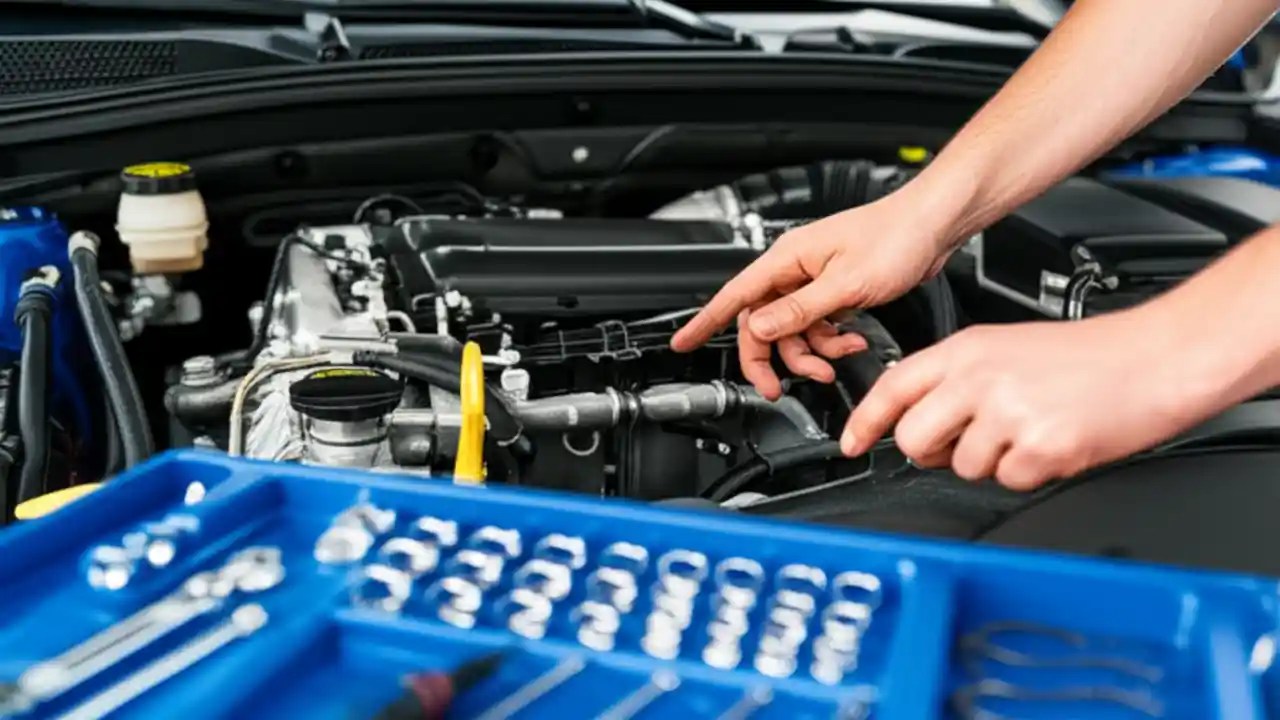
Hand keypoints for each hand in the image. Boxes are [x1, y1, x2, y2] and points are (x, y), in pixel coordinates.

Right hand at [671, 191, 956, 398]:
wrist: (932, 226)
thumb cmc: (895, 236)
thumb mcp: (846, 284)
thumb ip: (800, 310)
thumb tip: (761, 329)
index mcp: (787, 261)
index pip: (734, 296)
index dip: (705, 322)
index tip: (683, 343)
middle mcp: (795, 270)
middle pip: (763, 324)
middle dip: (770, 358)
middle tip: (775, 388)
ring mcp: (815, 281)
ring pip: (793, 330)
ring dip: (811, 353)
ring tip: (835, 361)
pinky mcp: (835, 290)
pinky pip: (818, 325)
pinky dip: (833, 340)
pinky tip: (853, 340)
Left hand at [844, 315, 1207, 490]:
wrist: (1156, 357)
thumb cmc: (1091, 355)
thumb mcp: (1007, 347)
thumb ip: (958, 379)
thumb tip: (920, 421)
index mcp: (967, 349)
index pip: (893, 386)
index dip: (864, 420)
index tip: (851, 442)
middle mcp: (979, 378)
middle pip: (912, 437)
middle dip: (930, 452)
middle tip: (962, 443)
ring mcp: (1007, 413)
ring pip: (960, 465)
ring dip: (990, 461)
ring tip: (1028, 430)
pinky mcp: (1039, 447)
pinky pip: (1008, 481)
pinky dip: (1028, 472)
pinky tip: (1052, 442)